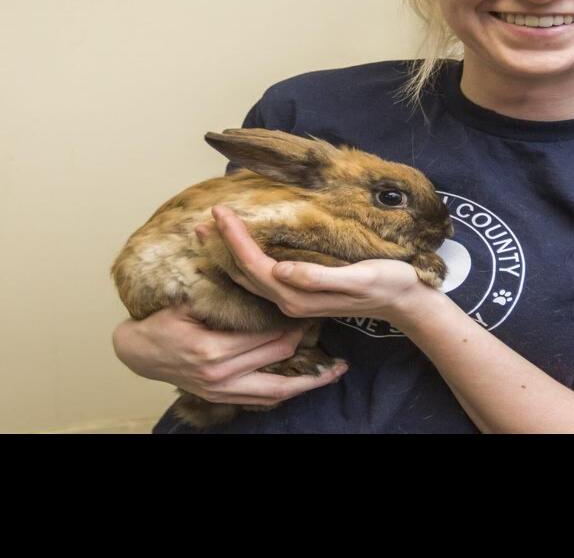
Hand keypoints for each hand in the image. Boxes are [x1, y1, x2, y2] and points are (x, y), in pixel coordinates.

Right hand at [111, 305, 346, 405]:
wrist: (138, 353)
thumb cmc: (162, 322)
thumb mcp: (188, 302)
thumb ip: (221, 293)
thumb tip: (253, 273)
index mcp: (212, 349)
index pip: (268, 335)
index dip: (293, 321)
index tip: (311, 309)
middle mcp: (220, 375)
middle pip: (278, 356)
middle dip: (305, 342)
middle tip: (326, 327)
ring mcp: (221, 391)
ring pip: (278, 390)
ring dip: (309, 381)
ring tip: (335, 371)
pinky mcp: (221, 398)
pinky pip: (262, 399)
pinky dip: (287, 391)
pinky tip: (306, 383)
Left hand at [201, 205, 439, 328]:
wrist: (406, 302)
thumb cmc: (388, 283)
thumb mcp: (359, 278)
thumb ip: (318, 278)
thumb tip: (280, 270)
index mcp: (298, 296)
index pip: (255, 265)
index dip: (234, 239)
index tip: (221, 212)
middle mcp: (291, 300)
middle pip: (245, 273)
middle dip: (223, 245)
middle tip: (204, 220)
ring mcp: (296, 299)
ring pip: (251, 277)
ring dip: (231, 254)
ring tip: (214, 234)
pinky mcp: (303, 293)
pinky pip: (264, 278)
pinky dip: (248, 261)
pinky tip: (245, 250)